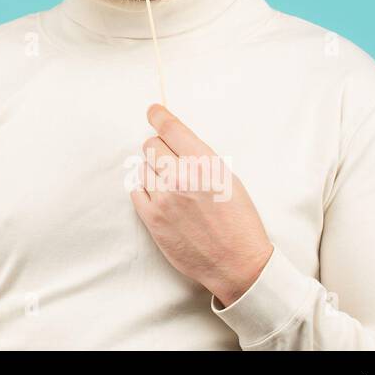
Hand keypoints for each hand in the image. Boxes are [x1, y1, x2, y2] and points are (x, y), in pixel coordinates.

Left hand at [129, 103, 273, 306]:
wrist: (238, 263)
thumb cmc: (238, 221)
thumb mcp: (228, 179)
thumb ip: (200, 159)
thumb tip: (174, 141)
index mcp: (205, 164)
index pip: (172, 129)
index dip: (159, 116)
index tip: (152, 111)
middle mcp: (182, 177)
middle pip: (151, 145)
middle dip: (159, 150)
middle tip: (171, 163)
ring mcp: (164, 198)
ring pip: (142, 168)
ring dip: (153, 173)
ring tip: (172, 189)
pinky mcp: (152, 218)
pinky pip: (136, 190)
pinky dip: (145, 190)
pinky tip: (160, 198)